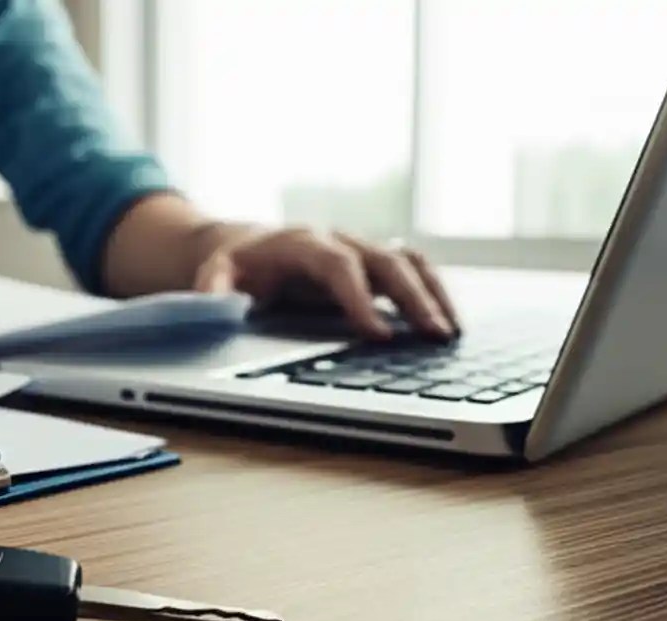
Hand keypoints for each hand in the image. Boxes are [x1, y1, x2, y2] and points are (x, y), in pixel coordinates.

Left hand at [193, 226, 458, 339]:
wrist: (249, 244)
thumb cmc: (236, 265)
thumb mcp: (214, 274)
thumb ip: (214, 290)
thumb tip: (217, 306)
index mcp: (303, 242)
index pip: (339, 265)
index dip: (360, 298)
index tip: (380, 334)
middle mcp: (340, 239)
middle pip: (387, 260)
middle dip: (414, 298)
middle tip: (435, 335)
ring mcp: (361, 249)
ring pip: (409, 261)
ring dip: (434, 294)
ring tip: (452, 333)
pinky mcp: (373, 264)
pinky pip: (414, 271)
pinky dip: (434, 295)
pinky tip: (447, 327)